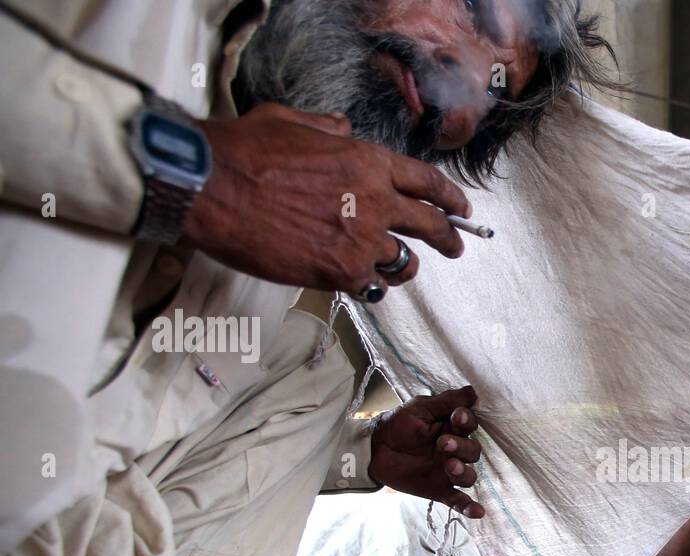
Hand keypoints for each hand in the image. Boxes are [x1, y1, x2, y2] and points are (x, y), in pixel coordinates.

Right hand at [184, 103, 471, 293]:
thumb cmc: (244, 153)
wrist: (214, 188)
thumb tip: (341, 129)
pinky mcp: (341, 272)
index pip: (427, 181)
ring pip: (403, 262)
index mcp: (367, 161)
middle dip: (449, 237)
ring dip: (402, 267)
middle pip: (430, 225)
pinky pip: (371, 286)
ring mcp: (361, 240)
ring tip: (398, 268)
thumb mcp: (291, 121)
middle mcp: (374, 201)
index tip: (461, 208)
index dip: (449, 197)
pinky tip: (360, 283)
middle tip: (457, 245)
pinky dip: (368, 286)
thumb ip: (326, 128)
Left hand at [368, 386, 484, 517]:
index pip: (470, 426)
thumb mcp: (420, 408)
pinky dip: (469, 507)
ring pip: (469, 476)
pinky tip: (478, 512)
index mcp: (453, 429)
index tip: (457, 416)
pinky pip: (459, 501)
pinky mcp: (439, 490)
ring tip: (450, 466)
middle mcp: (455, 451)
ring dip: (464, 471)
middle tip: (442, 443)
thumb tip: (473, 391)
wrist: (374, 448)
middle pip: (473, 451)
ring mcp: (448, 472)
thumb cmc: (398, 424)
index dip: (467, 421)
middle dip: (462, 447)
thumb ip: (446, 401)